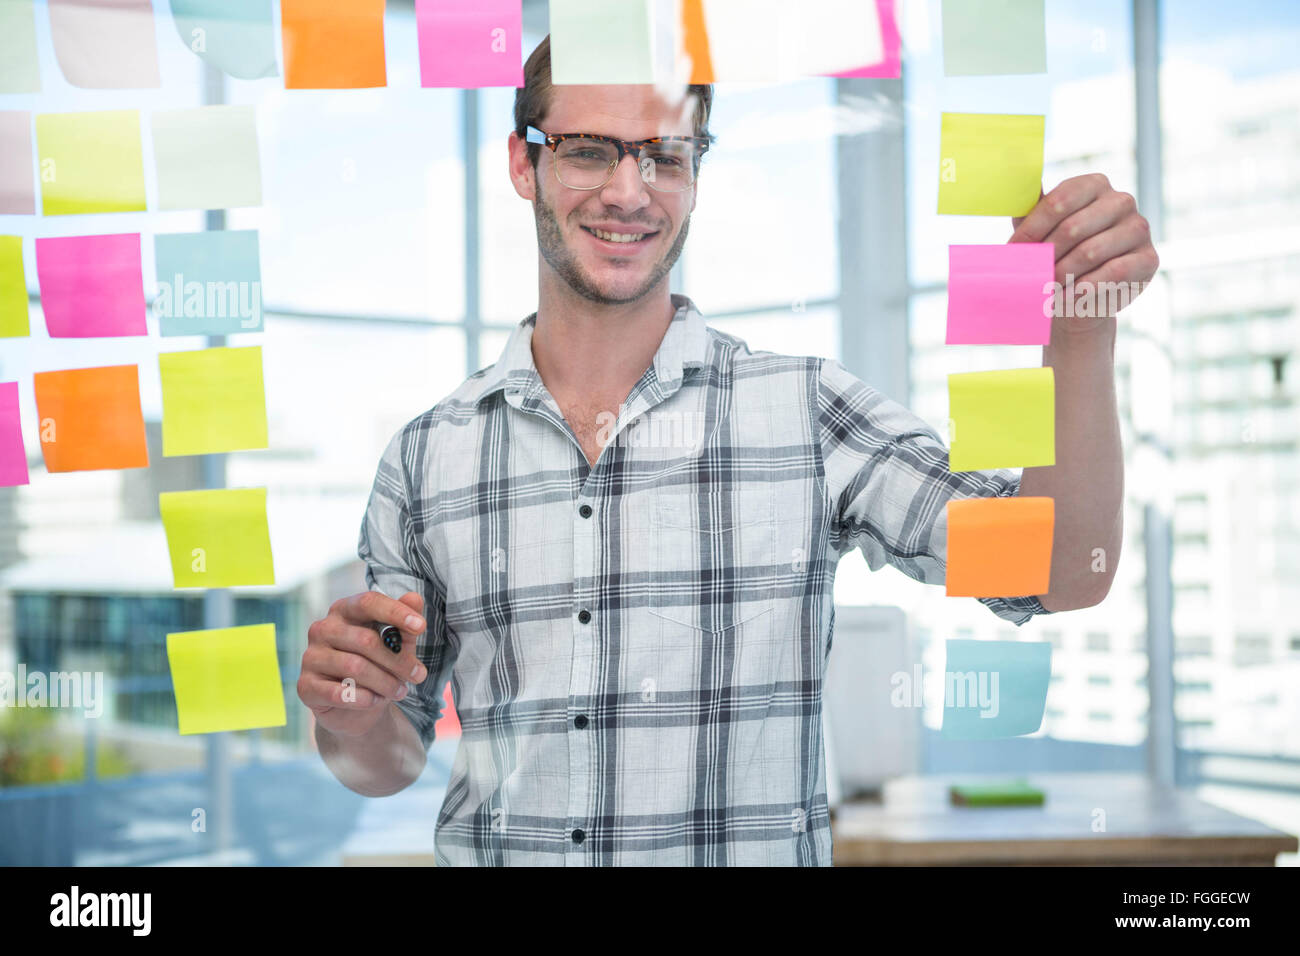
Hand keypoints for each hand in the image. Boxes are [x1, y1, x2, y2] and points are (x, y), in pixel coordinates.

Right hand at [298, 590, 429, 737]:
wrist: (358, 707)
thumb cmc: (378, 665)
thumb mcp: (396, 644)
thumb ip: (404, 623)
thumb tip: (414, 598)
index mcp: (344, 610)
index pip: (368, 602)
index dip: (395, 612)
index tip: (420, 627)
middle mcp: (322, 629)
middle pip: (366, 639)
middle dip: (398, 660)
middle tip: (419, 675)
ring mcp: (311, 657)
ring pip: (355, 667)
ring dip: (385, 682)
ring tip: (400, 691)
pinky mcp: (306, 686)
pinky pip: (339, 693)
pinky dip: (365, 699)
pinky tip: (376, 701)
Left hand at [1010, 173, 1158, 332]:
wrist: (1077, 296)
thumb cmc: (1056, 255)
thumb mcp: (1040, 230)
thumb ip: (1031, 207)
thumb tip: (1017, 181)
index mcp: (1094, 185)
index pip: (1058, 202)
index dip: (1032, 230)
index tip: (1013, 251)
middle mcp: (1121, 201)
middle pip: (1072, 228)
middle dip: (1046, 255)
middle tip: (1029, 275)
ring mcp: (1139, 228)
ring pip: (1091, 252)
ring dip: (1062, 274)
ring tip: (1045, 287)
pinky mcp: (1149, 259)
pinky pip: (1115, 272)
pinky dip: (1086, 287)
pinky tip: (1070, 295)